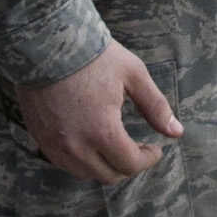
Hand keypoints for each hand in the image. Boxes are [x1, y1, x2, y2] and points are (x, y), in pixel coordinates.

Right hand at [17, 40, 181, 184]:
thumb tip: (177, 132)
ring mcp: (54, 144)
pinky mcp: (39, 137)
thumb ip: (155, 106)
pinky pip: (63, 162)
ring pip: (84, 172)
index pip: (130, 165)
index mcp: (102, 131)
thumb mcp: (133, 75)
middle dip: (127, 165)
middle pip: (108, 175)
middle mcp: (76, 146)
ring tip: (113, 145)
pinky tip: (88, 141)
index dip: (148, 159)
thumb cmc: (93, 55)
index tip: (155, 148)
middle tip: (137, 148)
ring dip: (103, 164)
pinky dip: (80, 159)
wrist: (45, 41)